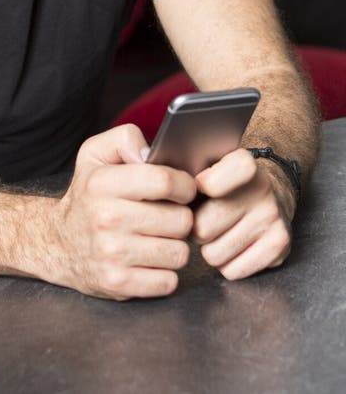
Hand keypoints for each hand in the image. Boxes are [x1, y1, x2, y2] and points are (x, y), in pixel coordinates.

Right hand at [50, 124, 196, 299]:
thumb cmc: (87, 195)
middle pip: (180, 220)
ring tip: (156, 237)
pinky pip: (168, 282)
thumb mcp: (95, 154)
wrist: (57, 243)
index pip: (164, 181)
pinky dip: (164, 273)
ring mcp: (111, 255)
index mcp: (102, 184)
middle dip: (180, 217)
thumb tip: (149, 153)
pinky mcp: (118, 284)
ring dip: (174, 246)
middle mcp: (106, 219)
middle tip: (164, 216)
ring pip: (178, 253)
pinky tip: (149, 260)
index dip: (184, 185)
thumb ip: (125, 138)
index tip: (182, 190)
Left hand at [192, 148, 294, 279]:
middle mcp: (262, 190)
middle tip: (201, 219)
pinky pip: (232, 271)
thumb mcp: (209, 166)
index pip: (211, 183)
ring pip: (214, 254)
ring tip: (218, 232)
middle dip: (195, 229)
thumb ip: (185, 175)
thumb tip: (155, 188)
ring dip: (209, 248)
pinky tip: (233, 246)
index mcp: (242, 164)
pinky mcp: (280, 246)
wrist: (274, 191)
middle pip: (203, 228)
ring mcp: (273, 218)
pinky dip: (226, 264)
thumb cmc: (227, 183)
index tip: (196, 191)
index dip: (196, 193)